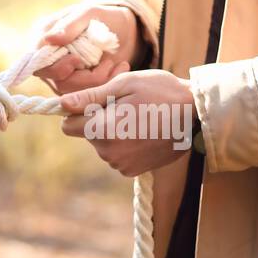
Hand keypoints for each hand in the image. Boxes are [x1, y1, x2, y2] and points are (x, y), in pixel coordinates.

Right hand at [33, 3, 145, 94]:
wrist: (125, 30)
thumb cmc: (104, 17)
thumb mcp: (89, 14)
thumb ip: (69, 25)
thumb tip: (48, 39)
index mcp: (43, 39)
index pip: (39, 64)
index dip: (58, 68)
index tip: (78, 59)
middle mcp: (49, 61)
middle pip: (58, 82)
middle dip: (85, 78)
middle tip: (108, 63)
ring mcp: (63, 76)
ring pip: (75, 92)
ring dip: (99, 82)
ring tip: (117, 65)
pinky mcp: (77, 86)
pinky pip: (87, 95)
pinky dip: (105, 85)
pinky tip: (118, 70)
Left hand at [59, 69, 196, 176]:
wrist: (196, 116)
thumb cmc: (161, 92)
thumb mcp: (124, 85)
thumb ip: (90, 97)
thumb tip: (62, 104)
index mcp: (102, 130)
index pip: (68, 126)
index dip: (79, 111)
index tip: (99, 102)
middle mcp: (108, 153)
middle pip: (87, 135)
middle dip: (99, 121)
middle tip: (128, 107)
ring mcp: (121, 165)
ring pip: (102, 145)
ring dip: (113, 132)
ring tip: (140, 118)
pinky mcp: (132, 171)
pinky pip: (116, 155)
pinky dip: (125, 145)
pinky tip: (145, 133)